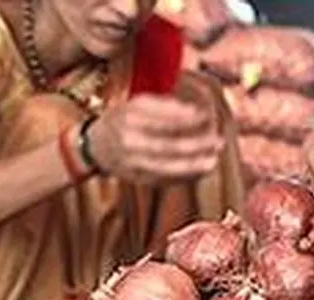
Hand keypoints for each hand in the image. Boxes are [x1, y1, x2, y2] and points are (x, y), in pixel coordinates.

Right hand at [86, 94, 224, 182]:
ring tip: (213, 161)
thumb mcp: (137, 104)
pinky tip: (200, 171)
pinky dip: (185, 177)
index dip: (188, 120)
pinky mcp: (137, 179)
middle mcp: (129, 142)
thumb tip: (195, 112)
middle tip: (218, 142)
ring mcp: (132, 163)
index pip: (164, 120)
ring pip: (168, 167)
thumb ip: (165, 106)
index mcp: (130, 118)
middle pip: (168, 146)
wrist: (95, 146)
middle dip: (196, 146)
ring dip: (194, 166)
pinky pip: (165, 180)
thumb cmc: (123, 119)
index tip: (207, 116)